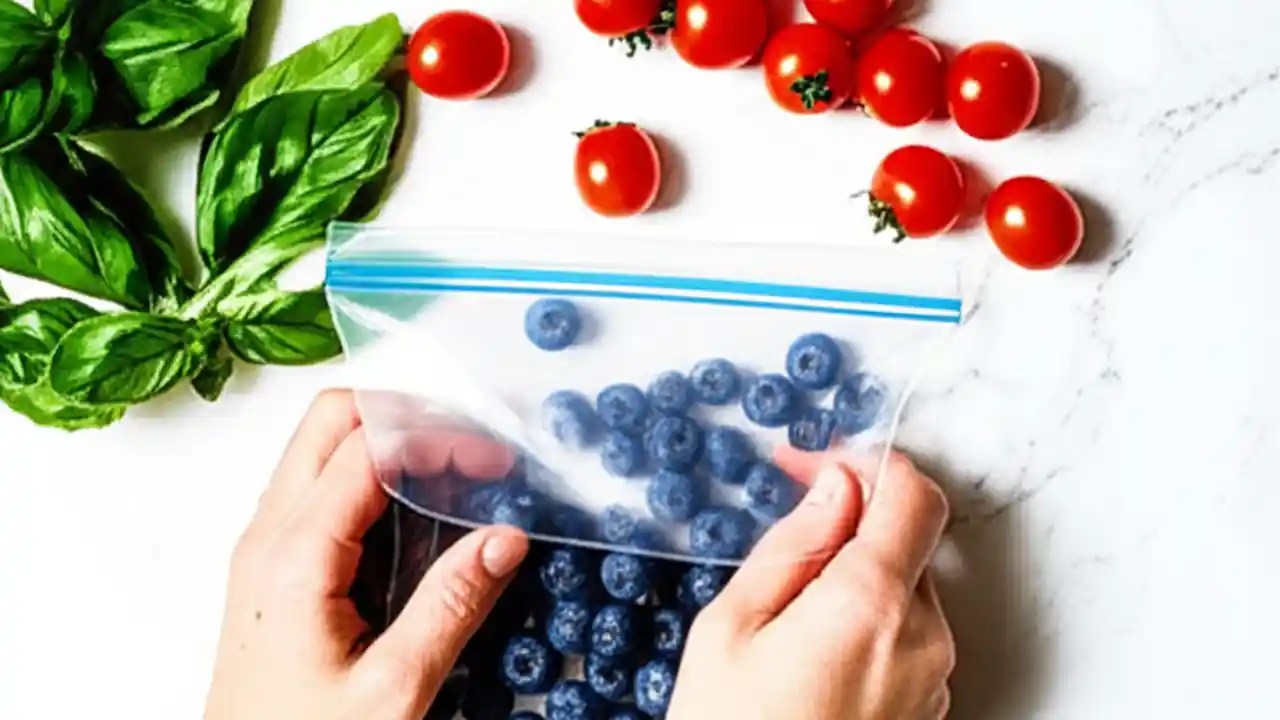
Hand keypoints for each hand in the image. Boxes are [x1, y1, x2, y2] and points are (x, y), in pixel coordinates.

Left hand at [204, 390, 529, 719]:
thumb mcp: (394, 689)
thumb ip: (451, 606)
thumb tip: (504, 538)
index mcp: (294, 556)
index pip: (368, 447)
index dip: (438, 436)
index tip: (494, 462)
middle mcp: (267, 536)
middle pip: (331, 420)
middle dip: (408, 416)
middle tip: (471, 451)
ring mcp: (262, 548)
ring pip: (320, 447)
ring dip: (387, 441)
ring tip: (454, 477)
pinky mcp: (270, 568)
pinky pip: (315, 488)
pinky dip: (368, 476)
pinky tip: (415, 514)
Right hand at [669, 450, 954, 719]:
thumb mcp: (732, 627)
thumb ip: (794, 544)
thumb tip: (836, 486)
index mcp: (872, 605)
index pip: (912, 495)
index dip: (867, 462)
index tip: (817, 464)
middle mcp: (922, 640)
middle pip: (909, 543)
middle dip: (852, 524)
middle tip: (785, 535)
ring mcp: (933, 680)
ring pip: (907, 591)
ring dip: (857, 578)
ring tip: (785, 617)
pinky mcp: (928, 710)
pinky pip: (907, 639)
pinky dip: (869, 623)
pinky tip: (810, 652)